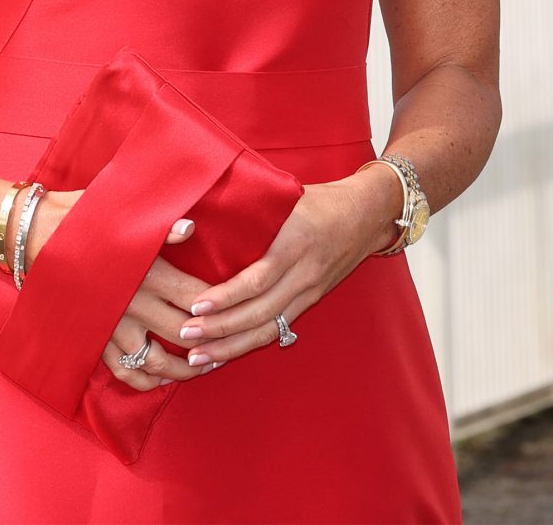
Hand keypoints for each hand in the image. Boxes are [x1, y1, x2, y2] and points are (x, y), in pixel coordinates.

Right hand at [14, 186, 224, 391]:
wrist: (35, 235)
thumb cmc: (83, 217)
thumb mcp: (122, 213)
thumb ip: (159, 224)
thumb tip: (192, 228)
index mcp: (145, 269)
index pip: (196, 296)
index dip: (221, 306)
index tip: (237, 308)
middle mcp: (132, 302)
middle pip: (184, 333)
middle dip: (211, 342)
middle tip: (229, 342)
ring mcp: (113, 326)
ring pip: (159, 362)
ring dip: (186, 369)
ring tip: (205, 365)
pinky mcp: (96, 339)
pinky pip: (126, 373)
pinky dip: (149, 381)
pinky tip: (164, 377)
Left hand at [165, 174, 387, 368]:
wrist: (367, 213)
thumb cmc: (320, 198)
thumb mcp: (287, 195)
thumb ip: (253, 206)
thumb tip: (204, 209)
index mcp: (295, 242)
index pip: (258, 278)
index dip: (226, 296)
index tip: (196, 305)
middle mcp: (304, 272)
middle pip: (260, 311)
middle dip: (221, 328)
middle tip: (185, 335)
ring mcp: (310, 291)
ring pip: (269, 328)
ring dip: (232, 346)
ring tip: (199, 357)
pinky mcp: (312, 301)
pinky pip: (280, 327)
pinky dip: (251, 342)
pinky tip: (227, 353)